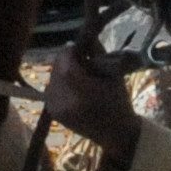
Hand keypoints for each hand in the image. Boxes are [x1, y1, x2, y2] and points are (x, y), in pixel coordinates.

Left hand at [43, 44, 142, 164]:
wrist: (116, 134)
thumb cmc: (118, 102)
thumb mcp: (113, 74)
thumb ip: (97, 53)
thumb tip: (84, 37)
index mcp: (81, 92)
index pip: (65, 61)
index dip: (70, 51)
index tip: (79, 48)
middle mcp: (64, 100)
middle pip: (58, 68)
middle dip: (67, 61)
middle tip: (81, 61)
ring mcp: (56, 107)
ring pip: (53, 77)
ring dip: (63, 72)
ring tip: (80, 75)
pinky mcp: (53, 112)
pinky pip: (52, 88)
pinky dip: (61, 84)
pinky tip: (74, 87)